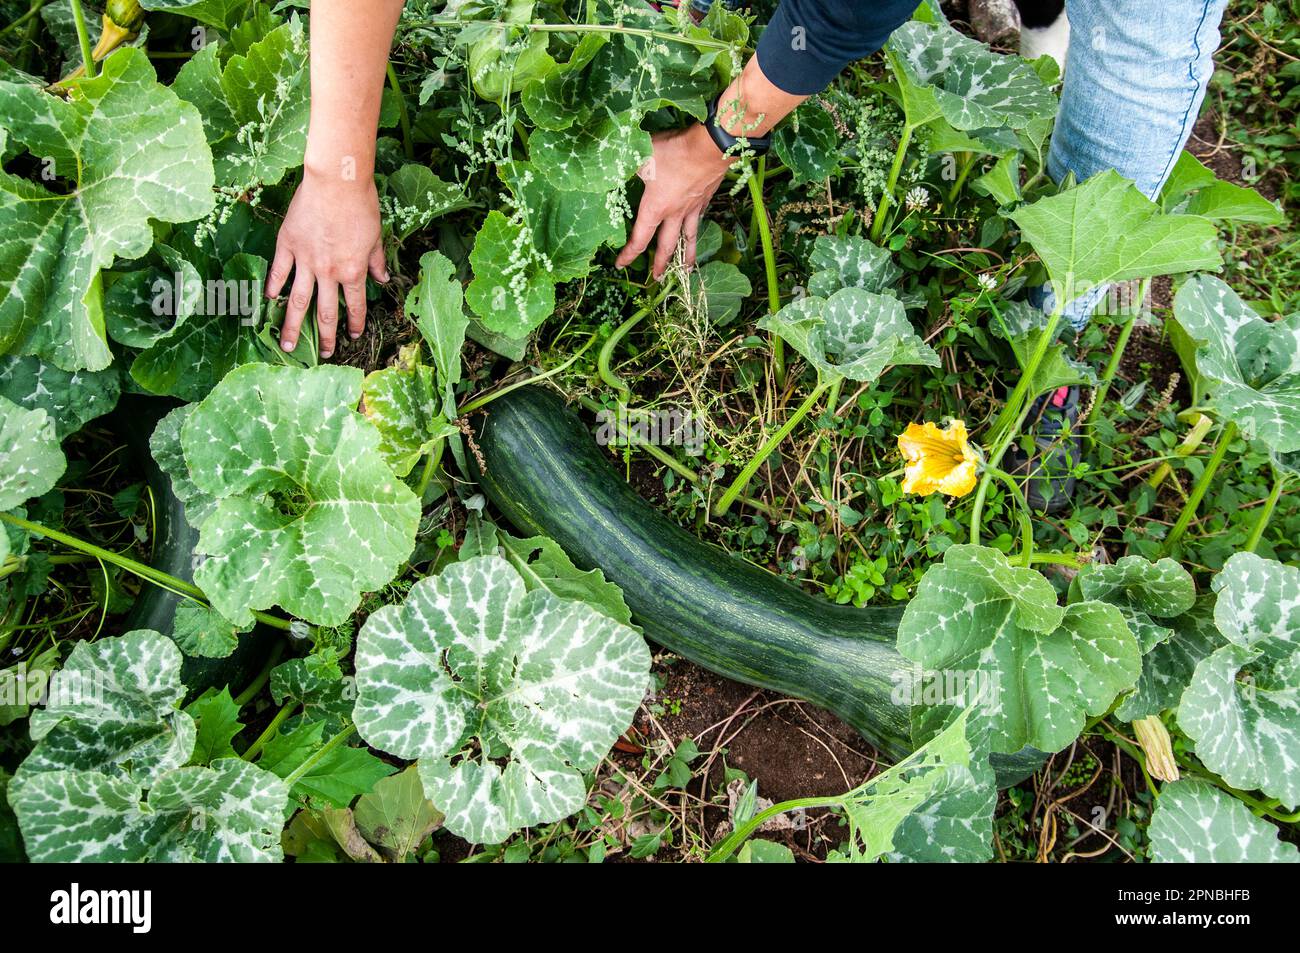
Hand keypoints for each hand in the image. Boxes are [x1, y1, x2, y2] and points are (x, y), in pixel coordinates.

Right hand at [266, 168, 388, 357]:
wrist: (336, 181)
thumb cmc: (361, 206)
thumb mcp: (376, 237)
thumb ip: (376, 262)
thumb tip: (384, 280)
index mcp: (352, 272)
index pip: (354, 306)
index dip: (354, 324)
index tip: (352, 337)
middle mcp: (328, 272)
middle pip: (324, 313)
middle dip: (325, 337)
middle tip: (323, 355)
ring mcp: (305, 260)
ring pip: (298, 301)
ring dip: (293, 326)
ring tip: (287, 345)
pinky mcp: (287, 244)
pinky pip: (279, 271)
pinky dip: (274, 286)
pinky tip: (270, 301)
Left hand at [615, 123, 733, 279]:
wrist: (710, 146)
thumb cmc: (674, 152)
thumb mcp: (641, 155)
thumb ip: (624, 165)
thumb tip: (607, 167)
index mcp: (655, 208)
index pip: (639, 239)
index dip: (629, 254)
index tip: (621, 265)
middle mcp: (675, 214)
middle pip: (667, 246)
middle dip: (660, 263)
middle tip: (656, 278)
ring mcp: (693, 208)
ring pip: (689, 238)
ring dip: (687, 256)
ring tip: (687, 270)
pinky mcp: (705, 198)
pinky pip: (699, 218)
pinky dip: (696, 228)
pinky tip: (696, 229)